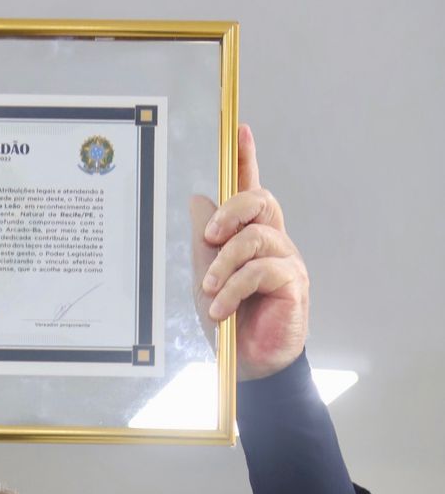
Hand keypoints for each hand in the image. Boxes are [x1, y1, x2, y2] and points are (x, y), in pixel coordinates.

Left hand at [191, 124, 308, 380]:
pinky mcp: (294, 284)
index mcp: (250, 236)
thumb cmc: (228, 321)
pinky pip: (261, 270)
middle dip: (231, 210)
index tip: (240, 128)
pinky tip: (221, 309)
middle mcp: (273, 241)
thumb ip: (204, 241)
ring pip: (256, 238)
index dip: (246, 159)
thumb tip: (199, 198)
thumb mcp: (205, 278)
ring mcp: (286, 261)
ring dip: (225, 263)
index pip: (250, 189)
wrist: (246, 365)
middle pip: (260, 200)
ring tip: (209, 290)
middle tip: (209, 237)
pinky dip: (234, 288)